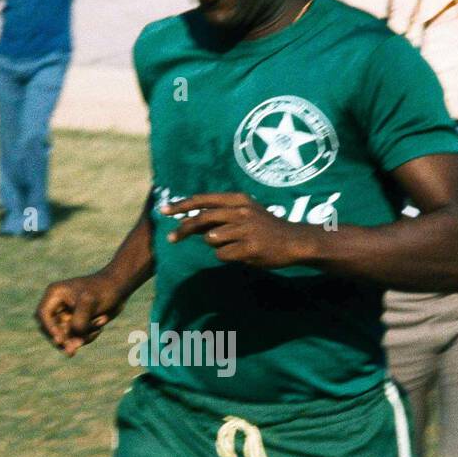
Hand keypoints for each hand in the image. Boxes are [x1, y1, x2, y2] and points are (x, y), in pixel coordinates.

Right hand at [36, 272, 125, 355]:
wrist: (119, 288)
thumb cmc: (104, 290)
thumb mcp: (91, 302)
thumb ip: (79, 321)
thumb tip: (71, 341)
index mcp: (55, 294)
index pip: (43, 315)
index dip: (50, 329)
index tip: (60, 339)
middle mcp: (58, 305)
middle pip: (50, 329)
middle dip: (64, 339)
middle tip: (73, 351)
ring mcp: (67, 315)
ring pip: (65, 336)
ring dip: (80, 337)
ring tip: (98, 326)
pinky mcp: (76, 323)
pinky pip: (76, 338)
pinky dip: (87, 337)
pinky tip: (100, 326)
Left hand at [163, 192, 311, 268]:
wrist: (294, 241)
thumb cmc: (265, 228)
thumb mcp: (244, 213)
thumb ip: (219, 216)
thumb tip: (191, 222)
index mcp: (238, 200)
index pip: (203, 200)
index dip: (181, 205)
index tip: (164, 210)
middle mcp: (240, 211)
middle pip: (202, 219)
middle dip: (183, 229)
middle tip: (172, 238)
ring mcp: (246, 229)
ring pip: (212, 240)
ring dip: (217, 246)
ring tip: (235, 245)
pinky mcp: (249, 247)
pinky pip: (223, 255)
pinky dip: (228, 256)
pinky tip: (243, 254)